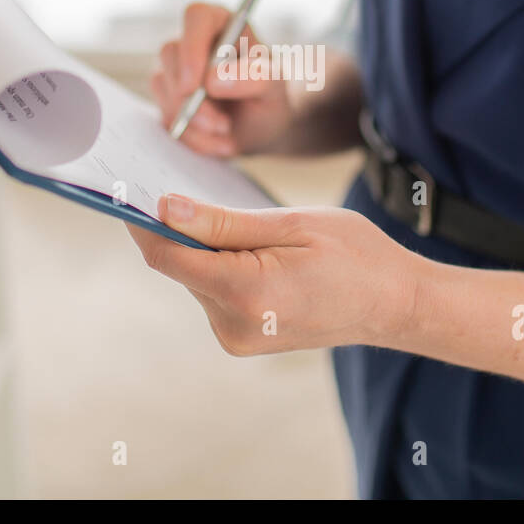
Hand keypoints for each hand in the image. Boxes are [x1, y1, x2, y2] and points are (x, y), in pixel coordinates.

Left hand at [126, 194, 421, 354]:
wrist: (396, 304)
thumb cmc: (356, 255)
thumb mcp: (293, 223)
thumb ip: (224, 221)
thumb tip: (165, 208)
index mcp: (246, 292)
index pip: (167, 254)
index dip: (142, 221)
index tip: (128, 186)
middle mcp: (233, 325)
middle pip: (179, 265)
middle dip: (177, 227)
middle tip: (183, 184)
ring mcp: (237, 338)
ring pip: (194, 278)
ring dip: (202, 246)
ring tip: (241, 221)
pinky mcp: (242, 339)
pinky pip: (213, 291)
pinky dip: (218, 264)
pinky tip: (249, 246)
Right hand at [150, 2, 293, 156]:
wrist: (262, 128)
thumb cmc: (270, 97)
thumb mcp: (274, 87)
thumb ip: (253, 77)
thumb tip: (212, 80)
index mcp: (223, 24)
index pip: (197, 16)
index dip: (191, 47)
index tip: (194, 85)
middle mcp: (195, 42)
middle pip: (171, 54)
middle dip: (192, 98)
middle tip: (221, 124)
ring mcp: (177, 69)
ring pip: (163, 87)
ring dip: (193, 121)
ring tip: (226, 131)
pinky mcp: (168, 97)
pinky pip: (165, 116)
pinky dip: (191, 136)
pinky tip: (216, 141)